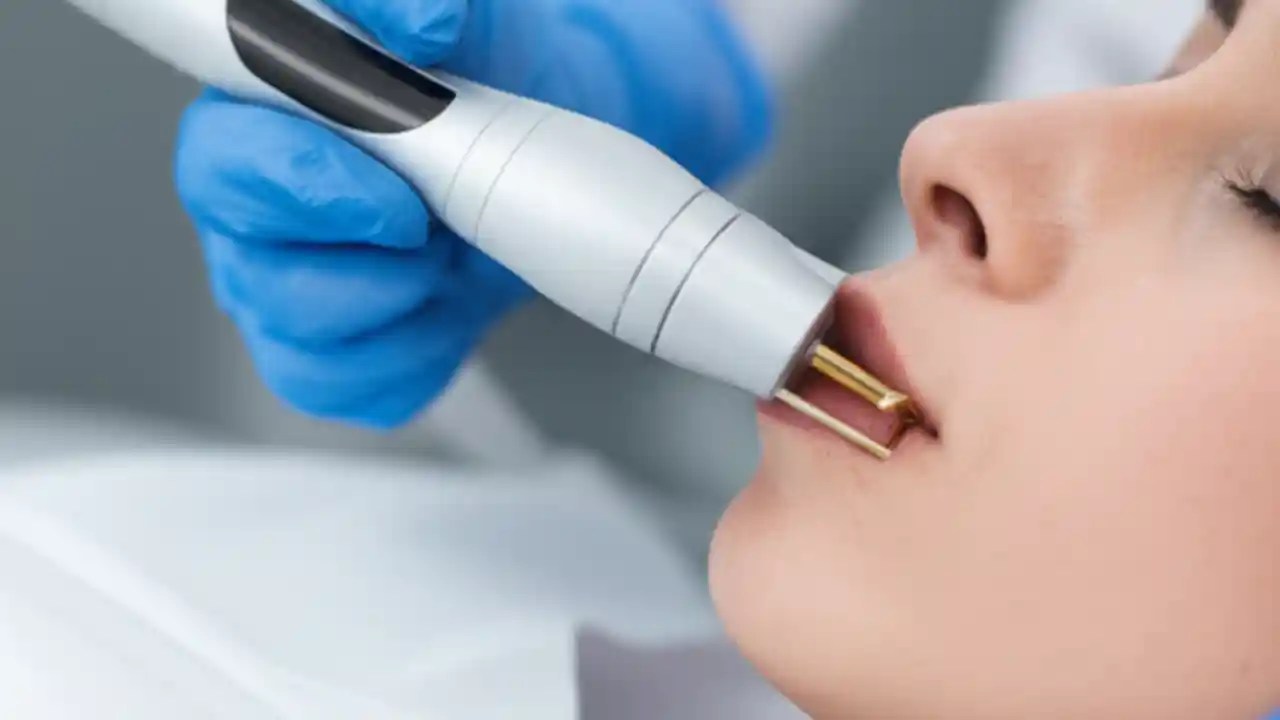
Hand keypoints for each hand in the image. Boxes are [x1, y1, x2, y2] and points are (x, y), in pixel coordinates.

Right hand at [175, 0, 772, 427]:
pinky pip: (359, 387)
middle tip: (435, 223)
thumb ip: (415, 8)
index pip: (225, 163)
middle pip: (258, 274)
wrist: (542, 152)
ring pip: (310, 340)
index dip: (304, 186)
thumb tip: (418, 24)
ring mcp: (286, 293)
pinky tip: (447, 303)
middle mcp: (256, 216)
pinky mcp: (334, 359)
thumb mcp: (466, 22)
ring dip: (408, 300)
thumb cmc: (488, 80)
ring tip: (450, 249)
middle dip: (373, 258)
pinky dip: (424, 351)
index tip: (399, 191)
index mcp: (260, 122)